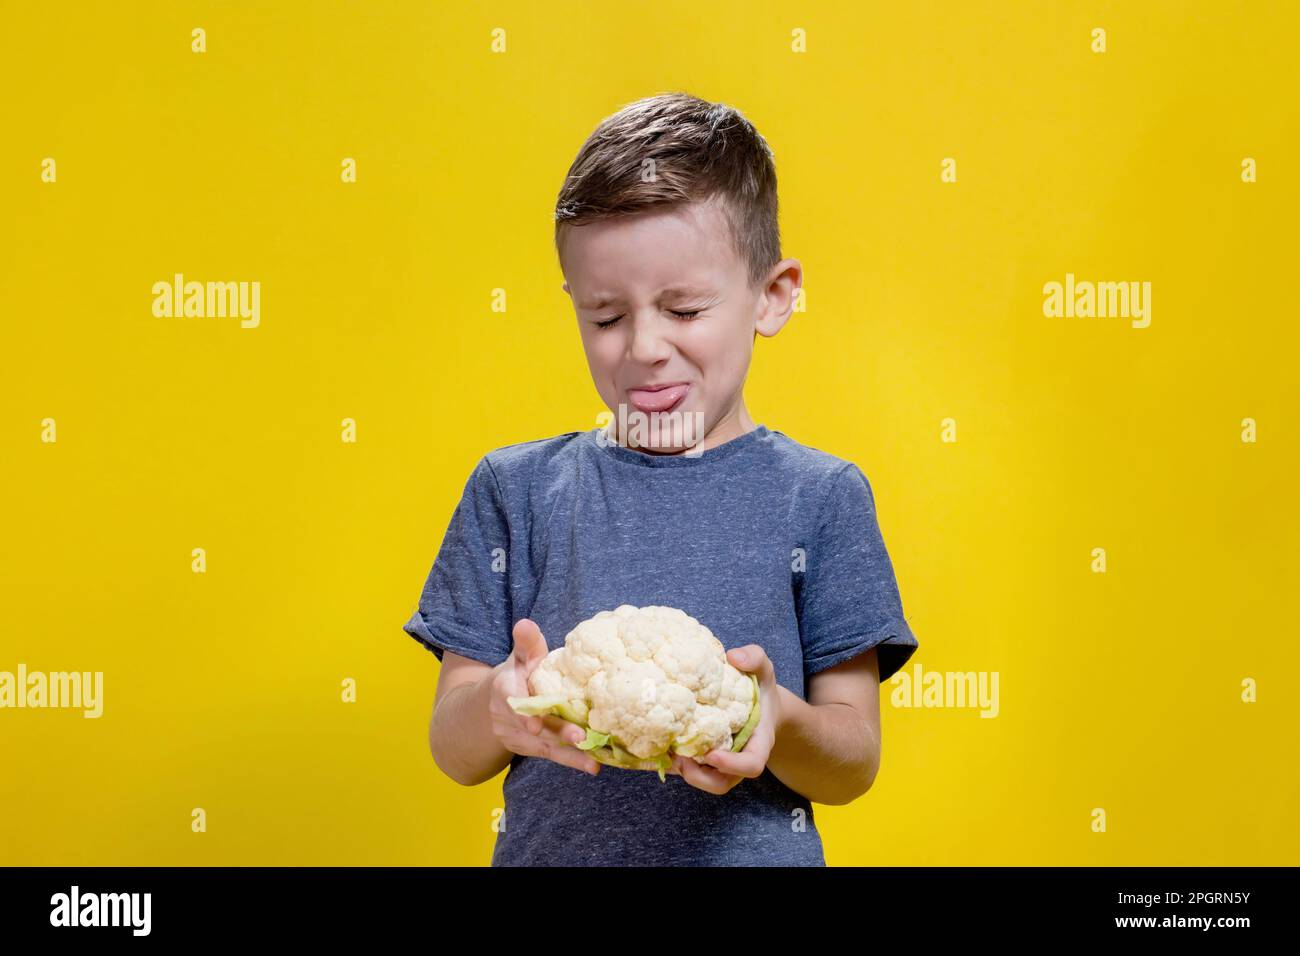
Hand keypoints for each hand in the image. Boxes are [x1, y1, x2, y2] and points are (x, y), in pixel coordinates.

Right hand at [488, 618, 600, 775]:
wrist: (490, 704)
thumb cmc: (517, 674)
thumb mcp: (520, 656)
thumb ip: (526, 643)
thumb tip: (525, 623)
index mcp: (504, 688)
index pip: (512, 699)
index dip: (524, 711)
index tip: (535, 722)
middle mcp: (506, 716)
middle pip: (533, 727)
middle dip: (557, 734)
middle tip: (580, 738)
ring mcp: (515, 736)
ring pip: (543, 746)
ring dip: (569, 754)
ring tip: (592, 761)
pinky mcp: (527, 749)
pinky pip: (550, 755)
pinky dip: (571, 760)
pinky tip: (592, 765)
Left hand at [672, 644, 781, 794]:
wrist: (760, 706)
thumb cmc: (760, 689)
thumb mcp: (763, 669)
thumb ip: (755, 658)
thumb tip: (733, 657)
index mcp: (759, 741)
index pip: (752, 764)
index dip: (733, 765)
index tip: (712, 755)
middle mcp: (741, 758)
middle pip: (723, 783)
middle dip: (700, 778)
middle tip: (679, 759)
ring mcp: (724, 763)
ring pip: (706, 782)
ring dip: (685, 773)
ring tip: (666, 754)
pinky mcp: (708, 761)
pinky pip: (694, 771)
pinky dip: (677, 765)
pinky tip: (661, 748)